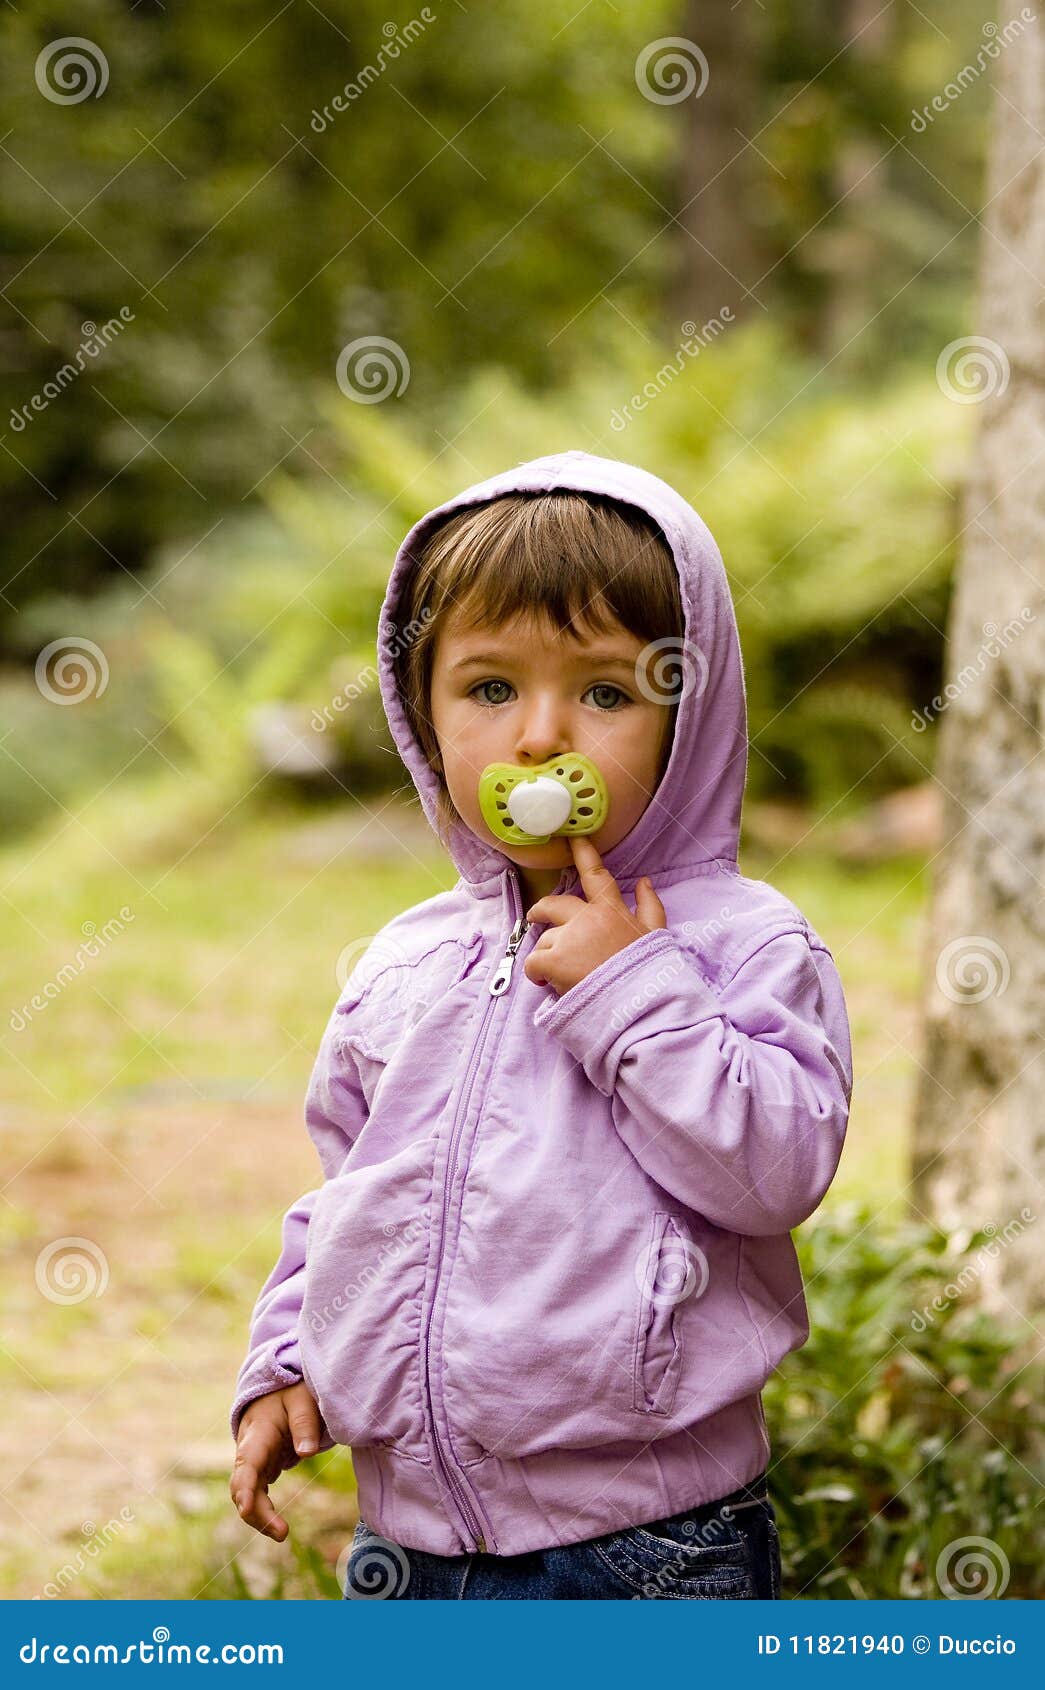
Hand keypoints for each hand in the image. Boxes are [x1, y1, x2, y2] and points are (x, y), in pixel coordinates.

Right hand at [229, 1381, 322, 1541]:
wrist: (274, 1390)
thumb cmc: (290, 1393)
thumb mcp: (302, 1399)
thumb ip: (305, 1424)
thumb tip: (307, 1453)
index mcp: (258, 1432)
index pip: (247, 1462)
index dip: (244, 1487)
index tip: (245, 1509)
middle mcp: (248, 1450)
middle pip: (243, 1485)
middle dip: (256, 1512)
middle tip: (282, 1533)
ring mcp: (251, 1462)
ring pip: (248, 1494)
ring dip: (260, 1516)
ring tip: (282, 1534)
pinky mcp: (259, 1470)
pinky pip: (256, 1494)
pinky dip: (263, 1511)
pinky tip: (277, 1527)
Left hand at [522, 835, 666, 995]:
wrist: (640, 1005)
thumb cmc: (648, 973)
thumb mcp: (656, 936)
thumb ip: (650, 906)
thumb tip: (645, 881)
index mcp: (611, 911)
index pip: (596, 875)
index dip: (584, 853)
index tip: (574, 838)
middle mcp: (587, 918)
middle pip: (555, 904)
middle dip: (542, 909)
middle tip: (535, 916)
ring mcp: (569, 938)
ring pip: (544, 940)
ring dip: (549, 955)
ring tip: (564, 975)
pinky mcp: (554, 960)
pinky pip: (533, 962)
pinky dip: (536, 974)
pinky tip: (547, 984)